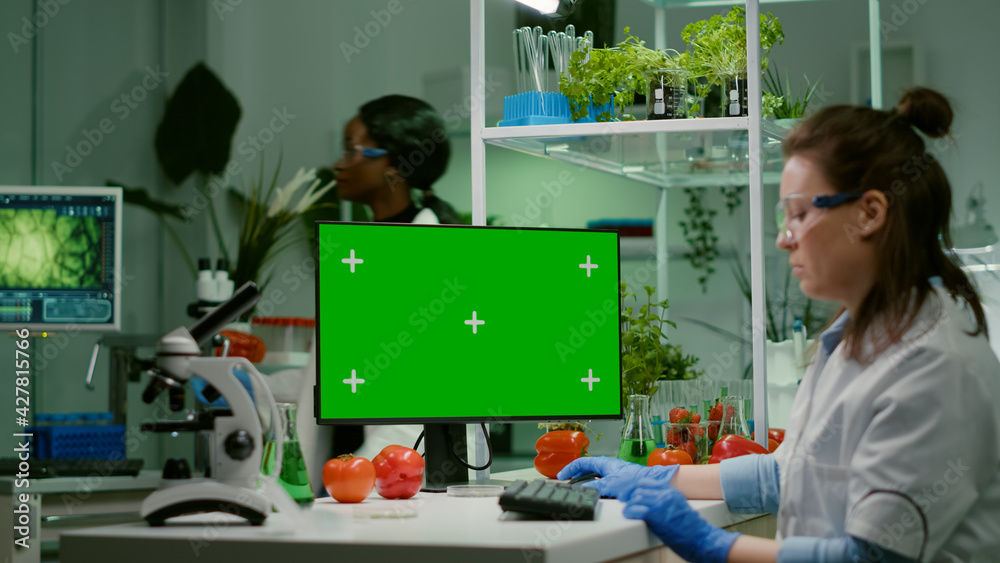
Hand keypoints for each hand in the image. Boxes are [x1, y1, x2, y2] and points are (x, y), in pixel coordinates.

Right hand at [557, 457, 678, 499]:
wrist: (655, 484)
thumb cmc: (637, 480)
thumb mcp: (611, 484)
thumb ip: (596, 486)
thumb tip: (584, 489)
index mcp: (605, 463)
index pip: (583, 462)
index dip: (570, 468)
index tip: (562, 476)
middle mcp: (610, 468)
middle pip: (588, 470)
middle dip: (577, 476)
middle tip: (568, 484)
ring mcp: (615, 476)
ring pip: (596, 478)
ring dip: (587, 484)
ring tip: (580, 492)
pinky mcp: (621, 484)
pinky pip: (603, 486)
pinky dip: (597, 490)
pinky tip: (597, 497)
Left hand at [624, 479, 738, 562]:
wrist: (702, 539)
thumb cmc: (692, 527)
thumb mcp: (680, 505)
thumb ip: (666, 499)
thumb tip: (650, 500)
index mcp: (671, 491)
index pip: (646, 482)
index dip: (635, 488)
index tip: (629, 493)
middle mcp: (666, 494)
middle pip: (639, 489)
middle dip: (630, 496)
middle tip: (626, 502)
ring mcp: (661, 503)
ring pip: (636, 497)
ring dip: (630, 504)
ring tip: (629, 510)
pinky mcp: (656, 515)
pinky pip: (636, 509)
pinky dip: (629, 511)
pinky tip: (629, 514)